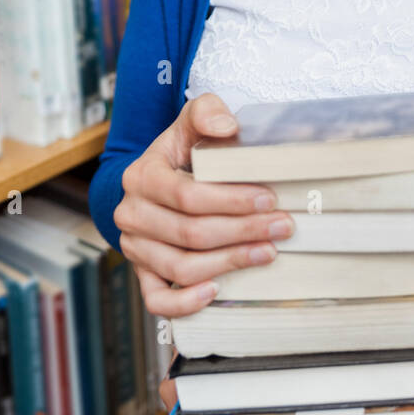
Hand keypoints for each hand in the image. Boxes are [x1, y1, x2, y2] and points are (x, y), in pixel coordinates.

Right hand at [114, 91, 292, 318]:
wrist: (153, 180)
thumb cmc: (180, 151)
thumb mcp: (191, 122)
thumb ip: (208, 113)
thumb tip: (228, 128)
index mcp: (142, 176)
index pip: (188, 196)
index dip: (232, 200)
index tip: (269, 198)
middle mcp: (132, 213)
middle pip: (190, 233)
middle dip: (242, 231)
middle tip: (282, 226)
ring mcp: (134, 247)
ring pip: (181, 267)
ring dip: (229, 262)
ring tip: (268, 252)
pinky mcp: (142, 273)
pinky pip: (157, 300)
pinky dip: (186, 302)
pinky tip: (218, 291)